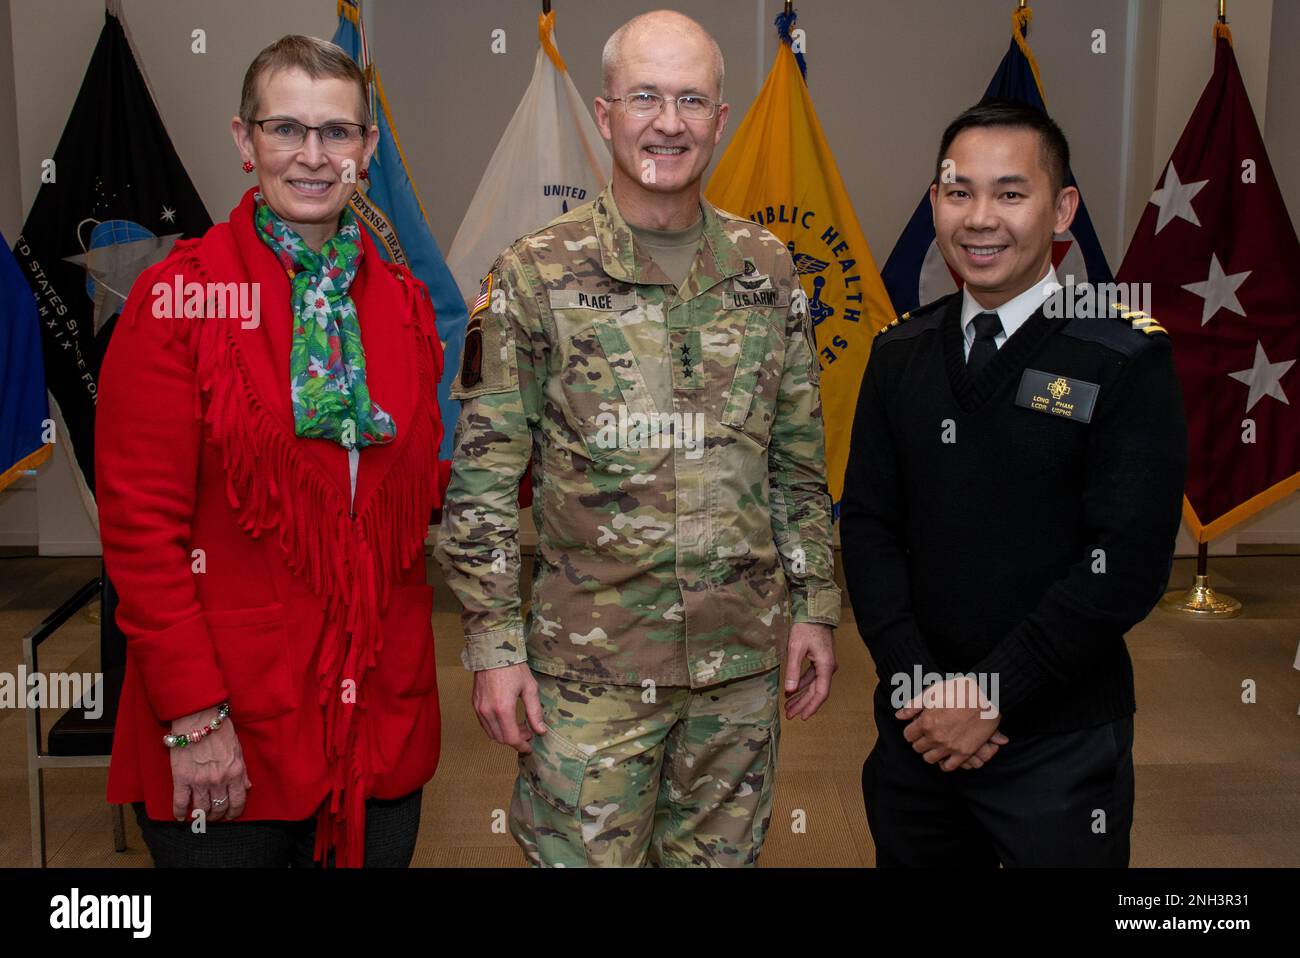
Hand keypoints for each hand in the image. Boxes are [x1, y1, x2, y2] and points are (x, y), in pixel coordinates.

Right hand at [169, 707, 249, 821]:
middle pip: (219, 807)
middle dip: (217, 815)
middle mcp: (219, 780)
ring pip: (201, 809)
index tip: (230, 815)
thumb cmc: (220, 731)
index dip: (234, 812)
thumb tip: (247, 787)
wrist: (199, 719)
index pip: (238, 801)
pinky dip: (180, 813)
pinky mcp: (182, 779)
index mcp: (235, 772)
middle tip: (214, 816)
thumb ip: (243, 771)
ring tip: (200, 816)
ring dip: (201, 816)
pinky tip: (180, 818)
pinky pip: (180, 802)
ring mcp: (200, 781)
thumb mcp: (238, 750)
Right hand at [472, 662, 546, 753]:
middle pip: (501, 738)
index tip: (530, 746)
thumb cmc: (513, 667)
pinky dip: (495, 727)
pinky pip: (484, 724)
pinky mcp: (475, 704)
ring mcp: (479, 708)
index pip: (511, 738)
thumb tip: (540, 731)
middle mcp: (488, 711)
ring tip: (518, 726)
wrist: (494, 651)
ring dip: (505, 735)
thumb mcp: (530, 688)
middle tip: (528, 733)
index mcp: (503, 709)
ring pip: (491, 733)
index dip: (521, 745)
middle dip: (515, 740)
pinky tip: (506, 720)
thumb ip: (535, 712)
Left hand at [783, 622, 835, 719]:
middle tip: (790, 715)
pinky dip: (802, 685)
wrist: (814, 613)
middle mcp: (828, 668)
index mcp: (825, 666)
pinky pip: (812, 677)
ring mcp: (824, 664)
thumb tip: (790, 691)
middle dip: (803, 704)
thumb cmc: (806, 628)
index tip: (802, 717)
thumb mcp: (796, 649)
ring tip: (788, 707)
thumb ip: (793, 670)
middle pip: (817, 692)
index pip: (821, 693)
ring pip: (814, 686)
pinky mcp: (820, 660)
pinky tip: (791, 691)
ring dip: (801, 696)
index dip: (811, 706)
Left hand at [895, 676, 1005, 771]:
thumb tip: (899, 716)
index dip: (911, 731)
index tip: (917, 727)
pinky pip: (948, 766)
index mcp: (926, 722)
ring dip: (930, 752)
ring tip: (935, 744)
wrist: (987, 696)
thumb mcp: (932, 692)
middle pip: (917, 748)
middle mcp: (936, 737)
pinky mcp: (964, 753)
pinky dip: (944, 763)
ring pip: (929, 759)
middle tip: (926, 734)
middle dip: (919, 741)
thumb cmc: (959, 690)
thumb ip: (914, 705)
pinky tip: (945, 754)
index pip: (908, 736)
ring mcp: (950, 747)